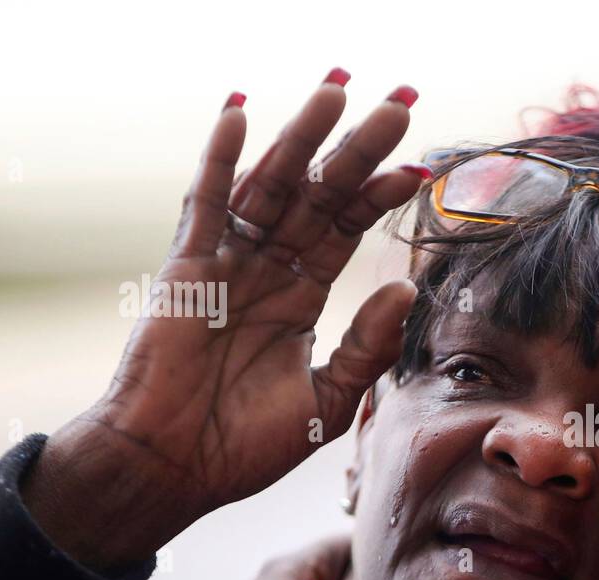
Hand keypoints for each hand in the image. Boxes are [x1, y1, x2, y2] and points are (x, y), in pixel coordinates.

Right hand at [24, 73, 423, 570]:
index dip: (382, 196)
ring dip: (303, 137)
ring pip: (271, 185)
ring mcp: (227, 263)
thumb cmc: (243, 445)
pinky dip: (220, 160)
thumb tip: (407, 290)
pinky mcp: (186, 268)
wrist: (175, 469)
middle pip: (320, 194)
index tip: (423, 167)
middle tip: (400, 102)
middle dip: (359, 149)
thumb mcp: (328, 399)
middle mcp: (267, 270)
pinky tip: (241, 114)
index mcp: (299, 297)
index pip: (348, 229)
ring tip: (338, 90)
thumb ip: (367, 347)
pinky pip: (204, 204)